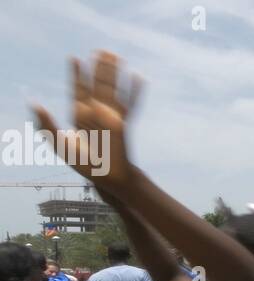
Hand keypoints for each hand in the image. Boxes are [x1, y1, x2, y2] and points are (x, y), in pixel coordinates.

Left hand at [33, 51, 140, 191]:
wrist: (107, 179)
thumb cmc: (85, 165)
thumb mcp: (59, 144)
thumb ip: (46, 125)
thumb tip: (35, 104)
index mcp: (80, 115)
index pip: (78, 90)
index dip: (76, 74)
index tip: (74, 59)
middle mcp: (96, 113)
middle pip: (97, 85)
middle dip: (99, 68)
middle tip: (101, 50)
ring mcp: (111, 117)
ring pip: (112, 89)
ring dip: (114, 73)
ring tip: (116, 55)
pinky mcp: (124, 124)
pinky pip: (130, 104)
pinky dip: (135, 91)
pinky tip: (138, 77)